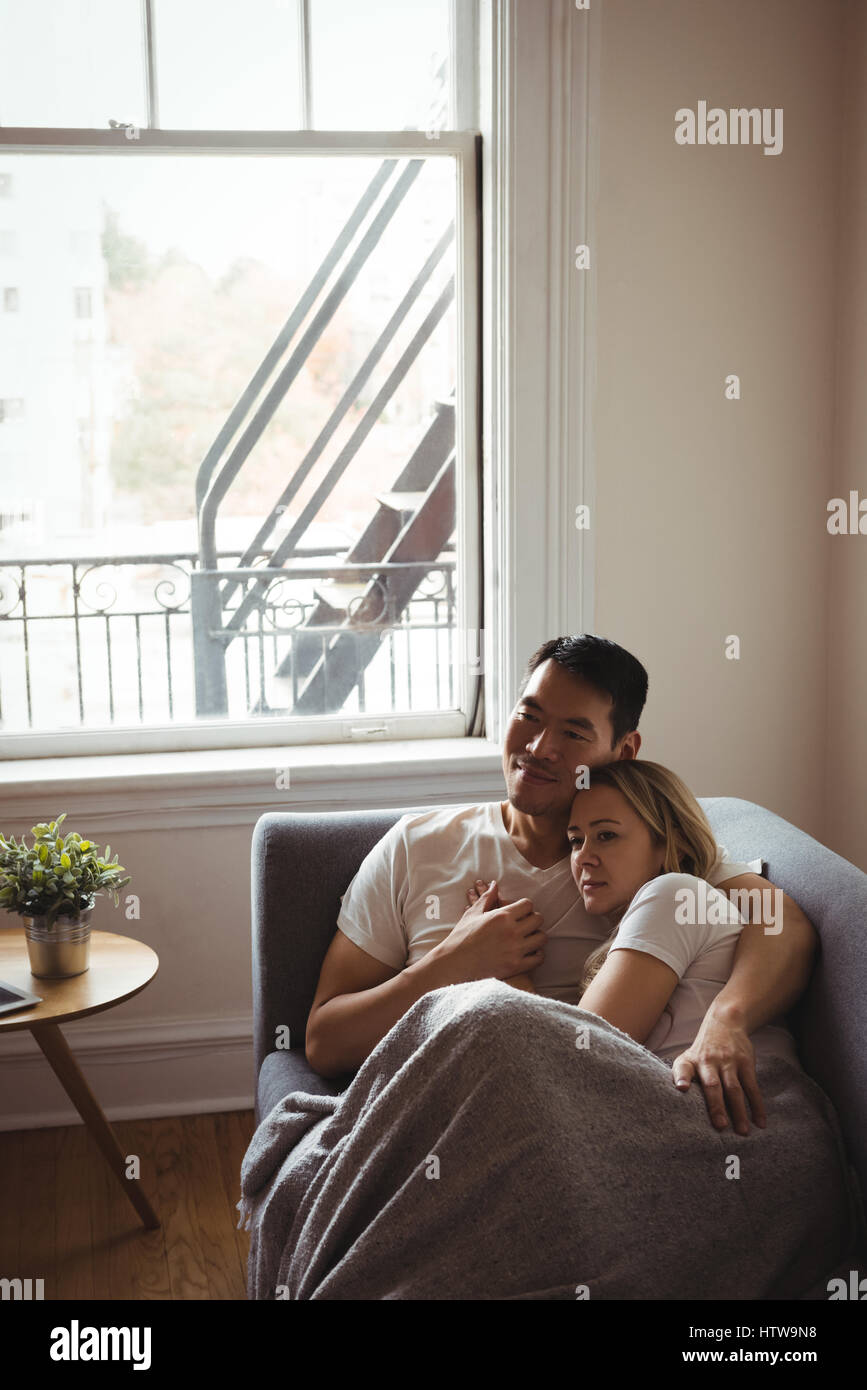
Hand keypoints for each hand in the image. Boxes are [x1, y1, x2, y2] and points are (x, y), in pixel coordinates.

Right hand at [434, 879, 545, 982]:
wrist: (454, 965)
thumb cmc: (461, 938)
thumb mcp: (473, 915)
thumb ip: (487, 898)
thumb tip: (495, 884)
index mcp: (501, 916)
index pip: (528, 904)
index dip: (525, 907)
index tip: (520, 912)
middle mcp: (511, 931)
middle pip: (538, 919)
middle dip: (533, 920)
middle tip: (525, 924)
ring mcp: (515, 949)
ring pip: (541, 938)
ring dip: (536, 936)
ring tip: (528, 938)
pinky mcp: (516, 966)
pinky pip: (539, 958)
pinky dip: (537, 954)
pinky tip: (529, 952)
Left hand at [670, 1009, 767, 1135]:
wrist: (725, 1023)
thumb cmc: (703, 1051)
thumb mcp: (688, 1059)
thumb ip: (683, 1078)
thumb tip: (680, 1103)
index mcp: (691, 1062)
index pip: (683, 1068)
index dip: (681, 1078)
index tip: (682, 1088)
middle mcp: (709, 1061)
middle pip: (712, 1085)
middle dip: (716, 1106)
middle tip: (721, 1127)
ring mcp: (729, 1062)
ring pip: (735, 1089)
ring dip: (739, 1111)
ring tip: (742, 1131)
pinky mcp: (746, 1063)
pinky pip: (752, 1087)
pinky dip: (757, 1106)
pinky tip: (760, 1122)